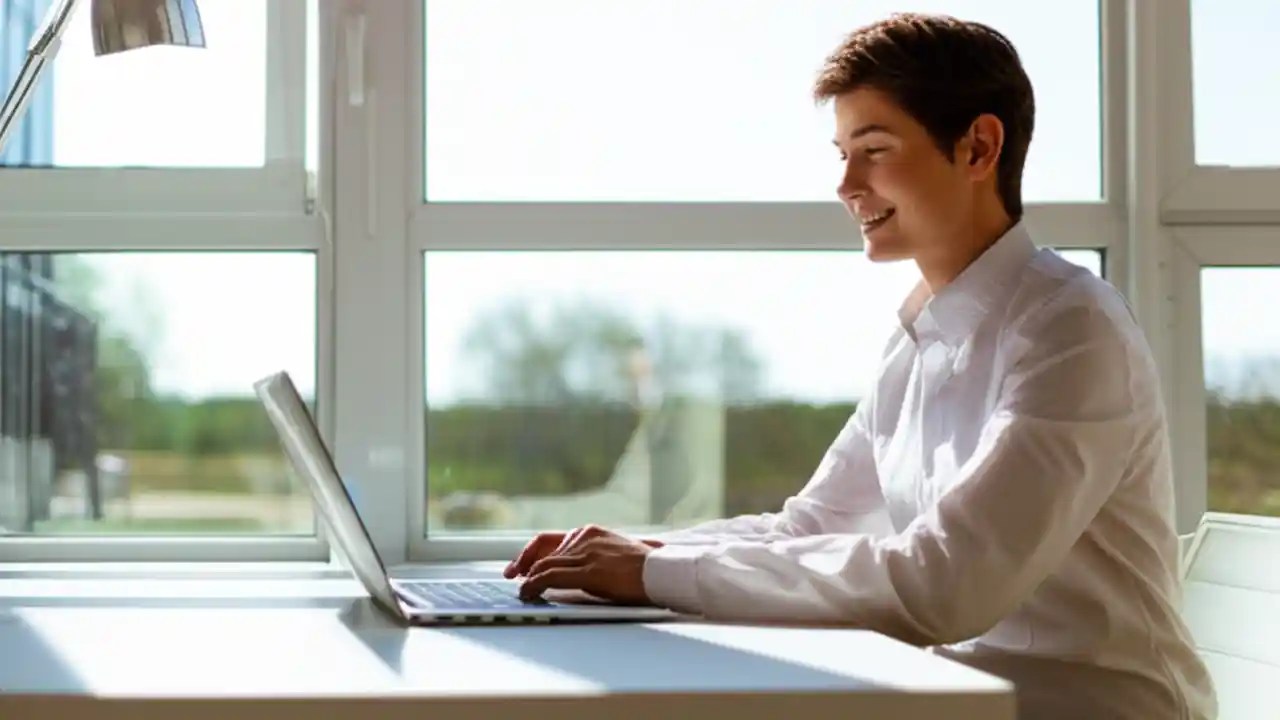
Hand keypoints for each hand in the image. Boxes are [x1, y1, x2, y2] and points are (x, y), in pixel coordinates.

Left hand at [504, 526, 662, 579]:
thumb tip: (570, 571)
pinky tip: (528, 592)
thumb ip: (591, 557)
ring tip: (522, 592)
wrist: (664, 571)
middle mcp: (585, 536)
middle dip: (523, 564)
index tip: (520, 565)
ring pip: (545, 564)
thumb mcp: (612, 555)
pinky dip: (534, 585)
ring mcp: (586, 552)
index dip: (530, 552)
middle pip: (543, 550)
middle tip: (512, 576)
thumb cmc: (645, 569)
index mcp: (591, 532)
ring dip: (529, 580)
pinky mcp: (588, 569)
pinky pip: (551, 576)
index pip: (551, 539)